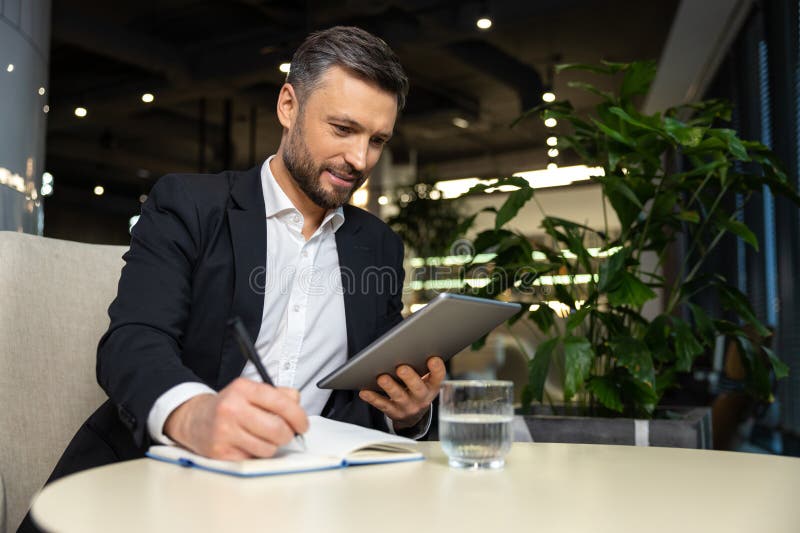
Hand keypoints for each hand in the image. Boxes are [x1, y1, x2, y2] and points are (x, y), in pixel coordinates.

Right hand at [163, 378, 307, 459]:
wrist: (194, 420)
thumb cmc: (229, 406)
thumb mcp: (251, 391)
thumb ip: (279, 394)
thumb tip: (297, 404)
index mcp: (243, 389)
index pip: (281, 402)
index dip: (298, 416)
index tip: (303, 424)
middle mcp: (232, 408)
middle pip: (277, 429)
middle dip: (287, 435)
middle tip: (285, 434)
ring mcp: (224, 432)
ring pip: (268, 448)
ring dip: (271, 446)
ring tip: (261, 438)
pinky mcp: (220, 453)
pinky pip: (253, 460)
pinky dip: (256, 455)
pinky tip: (247, 445)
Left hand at [359, 356, 445, 429]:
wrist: (413, 415)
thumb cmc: (417, 387)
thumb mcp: (425, 380)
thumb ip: (421, 366)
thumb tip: (409, 345)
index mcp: (431, 386)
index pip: (438, 377)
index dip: (437, 368)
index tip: (433, 358)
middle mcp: (422, 397)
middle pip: (417, 388)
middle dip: (409, 378)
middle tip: (401, 368)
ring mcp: (408, 406)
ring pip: (399, 396)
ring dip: (390, 387)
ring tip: (381, 378)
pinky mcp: (393, 412)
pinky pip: (382, 404)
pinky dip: (373, 398)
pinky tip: (364, 391)